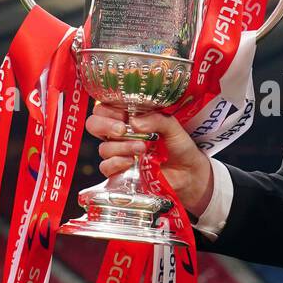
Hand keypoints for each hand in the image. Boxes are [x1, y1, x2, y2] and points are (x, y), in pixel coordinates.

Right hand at [84, 103, 214, 217]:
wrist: (188, 174)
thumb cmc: (180, 147)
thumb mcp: (173, 128)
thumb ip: (157, 119)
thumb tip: (135, 121)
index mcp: (129, 118)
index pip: (104, 108)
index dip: (108, 109)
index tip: (124, 114)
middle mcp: (119, 134)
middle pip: (93, 124)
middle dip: (105, 125)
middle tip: (122, 129)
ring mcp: (118, 153)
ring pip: (103, 147)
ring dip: (121, 147)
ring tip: (142, 148)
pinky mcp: (120, 172)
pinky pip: (105, 166)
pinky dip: (116, 163)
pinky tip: (131, 162)